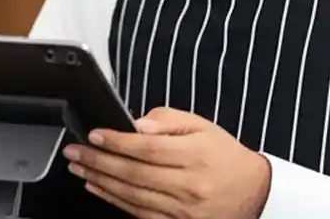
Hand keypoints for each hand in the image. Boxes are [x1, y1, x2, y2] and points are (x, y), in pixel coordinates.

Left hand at [63, 107, 270, 218]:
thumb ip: (167, 120)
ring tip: (79, 167)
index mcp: (197, 156)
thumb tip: (136, 126)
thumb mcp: (202, 126)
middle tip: (74, 152)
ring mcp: (184, 210)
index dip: (117, 142)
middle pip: (134, 174)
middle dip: (98, 161)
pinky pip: (139, 213)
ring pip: (133, 196)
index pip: (148, 148)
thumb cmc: (224, 156)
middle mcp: (190, 185)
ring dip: (100, 181)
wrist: (255, 194)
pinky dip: (115, 200)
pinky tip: (98, 187)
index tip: (94, 135)